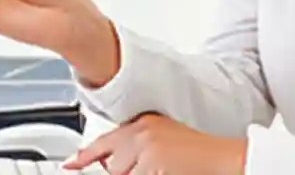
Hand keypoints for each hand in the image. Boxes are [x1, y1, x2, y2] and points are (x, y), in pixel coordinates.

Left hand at [64, 114, 247, 174]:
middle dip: (126, 173)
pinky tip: (167, 172)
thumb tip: (108, 163)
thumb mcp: (164, 144)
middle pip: (111, 165)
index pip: (106, 141)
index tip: (71, 163)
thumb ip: (136, 149)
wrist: (224, 158)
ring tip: (165, 169)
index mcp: (144, 124)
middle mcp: (142, 131)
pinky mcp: (151, 163)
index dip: (85, 156)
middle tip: (156, 167)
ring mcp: (145, 147)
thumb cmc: (199, 156)